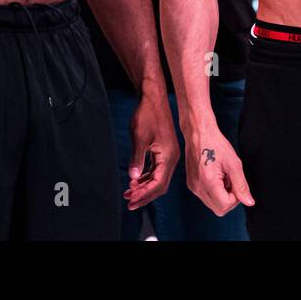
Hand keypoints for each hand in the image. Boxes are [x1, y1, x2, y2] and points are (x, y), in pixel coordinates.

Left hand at [123, 86, 178, 209]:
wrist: (153, 97)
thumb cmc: (147, 115)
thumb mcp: (139, 137)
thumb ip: (137, 159)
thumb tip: (133, 179)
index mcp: (168, 156)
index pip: (158, 184)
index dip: (144, 195)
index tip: (131, 201)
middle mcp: (171, 158)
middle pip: (159, 184)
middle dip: (144, 194)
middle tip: (129, 202)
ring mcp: (167, 155)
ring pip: (157, 178)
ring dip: (144, 187)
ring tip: (129, 193)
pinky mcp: (163, 151)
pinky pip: (155, 169)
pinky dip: (145, 177)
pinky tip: (135, 181)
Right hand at [182, 122, 253, 216]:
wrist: (199, 133)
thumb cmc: (217, 144)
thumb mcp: (234, 164)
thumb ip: (241, 185)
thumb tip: (249, 202)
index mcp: (208, 182)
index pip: (225, 206)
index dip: (235, 198)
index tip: (235, 182)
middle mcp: (198, 187)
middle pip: (219, 209)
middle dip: (229, 198)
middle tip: (230, 179)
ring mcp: (193, 187)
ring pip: (213, 204)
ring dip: (222, 194)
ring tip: (222, 176)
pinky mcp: (191, 184)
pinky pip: (206, 196)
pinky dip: (214, 191)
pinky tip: (215, 175)